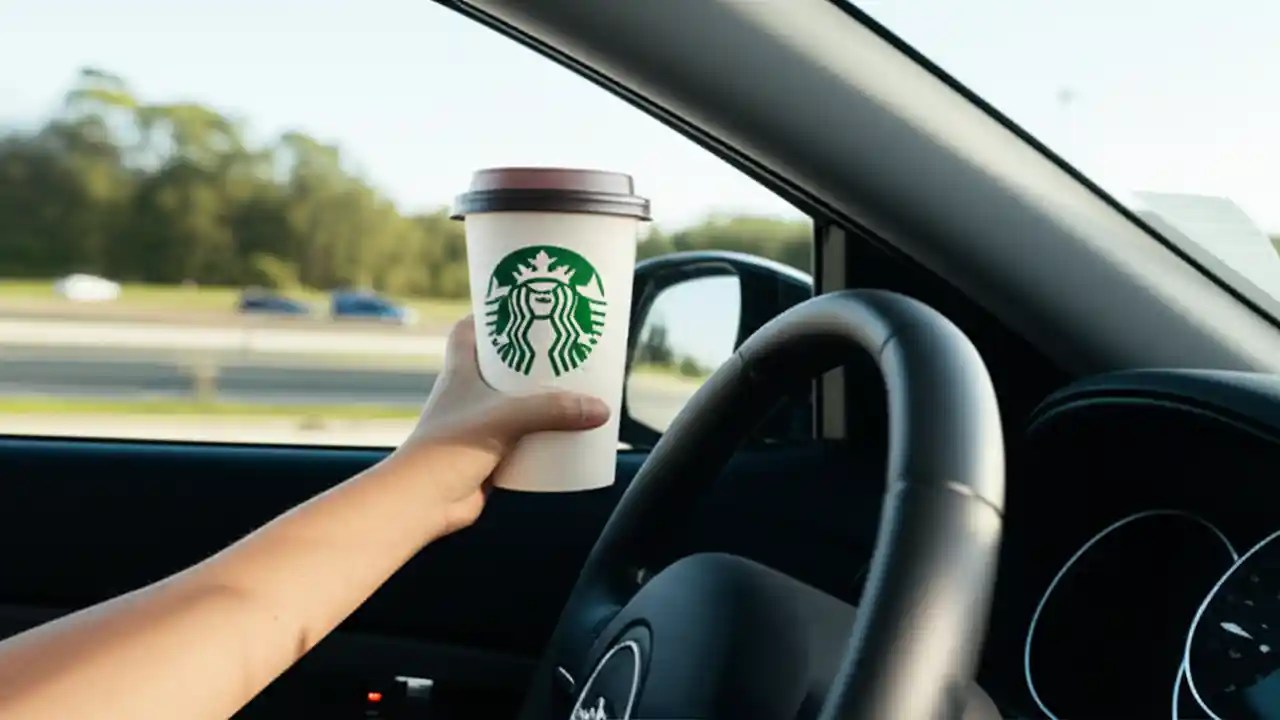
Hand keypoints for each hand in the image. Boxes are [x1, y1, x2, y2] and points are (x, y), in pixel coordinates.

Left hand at [389, 316, 609, 534]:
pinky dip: (540, 437)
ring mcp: (477, 427)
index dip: (490, 316)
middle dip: (532, 361)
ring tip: (575, 392)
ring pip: (514, 405)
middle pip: (501, 367)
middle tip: (565, 352)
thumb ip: (553, 410)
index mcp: (460, 373)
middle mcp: (467, 396)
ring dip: (540, 401)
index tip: (521, 308)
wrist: (422, 503)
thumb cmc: (449, 449)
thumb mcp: (506, 418)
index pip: (468, 331)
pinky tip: (566, 436)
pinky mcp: (488, 455)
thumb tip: (599, 409)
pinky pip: (521, 440)